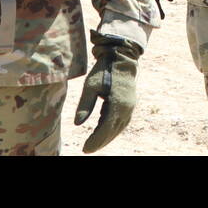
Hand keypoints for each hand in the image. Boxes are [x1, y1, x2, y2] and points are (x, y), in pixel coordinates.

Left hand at [74, 35, 141, 152]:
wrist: (122, 57)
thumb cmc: (104, 70)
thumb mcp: (91, 85)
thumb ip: (85, 105)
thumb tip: (77, 124)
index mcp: (118, 104)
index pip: (106, 128)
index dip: (95, 141)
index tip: (85, 149)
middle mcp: (127, 108)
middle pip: (113, 131)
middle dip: (100, 142)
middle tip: (87, 149)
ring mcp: (130, 106)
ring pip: (118, 128)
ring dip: (107, 137)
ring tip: (94, 144)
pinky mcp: (129, 104)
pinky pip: (121, 122)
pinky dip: (111, 129)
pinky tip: (102, 131)